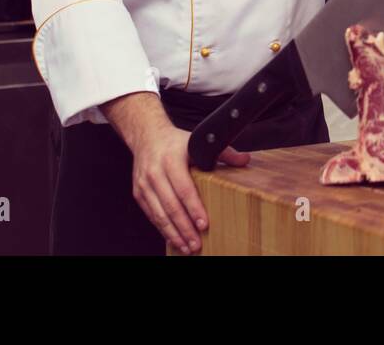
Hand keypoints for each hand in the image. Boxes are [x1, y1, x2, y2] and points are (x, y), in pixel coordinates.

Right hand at [103, 91, 249, 254]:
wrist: (147, 137)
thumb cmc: (175, 142)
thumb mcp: (198, 141)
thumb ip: (224, 152)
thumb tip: (245, 160)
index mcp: (172, 160)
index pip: (184, 189)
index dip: (194, 208)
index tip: (204, 224)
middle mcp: (155, 173)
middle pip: (171, 206)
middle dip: (185, 228)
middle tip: (196, 243)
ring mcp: (145, 185)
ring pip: (159, 215)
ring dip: (174, 233)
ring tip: (187, 246)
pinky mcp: (139, 193)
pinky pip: (151, 215)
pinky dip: (163, 229)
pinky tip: (174, 238)